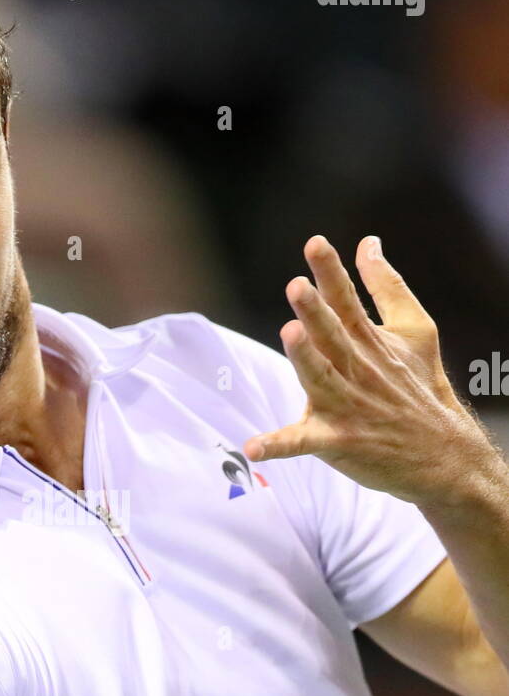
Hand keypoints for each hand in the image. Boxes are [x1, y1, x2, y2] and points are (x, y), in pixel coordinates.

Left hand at [243, 235, 488, 504]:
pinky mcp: (337, 441)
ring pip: (320, 378)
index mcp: (368, 340)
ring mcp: (347, 405)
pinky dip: (278, 445)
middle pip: (332, 335)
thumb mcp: (415, 329)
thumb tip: (368, 242)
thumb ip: (387, 285)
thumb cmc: (420, 386)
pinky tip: (253, 447)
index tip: (314, 243)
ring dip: (305, 359)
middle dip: (315, 311)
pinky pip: (302, 442)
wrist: (443, 454)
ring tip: (290, 334)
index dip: (330, 272)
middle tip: (297, 286)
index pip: (345, 299)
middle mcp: (356, 368)